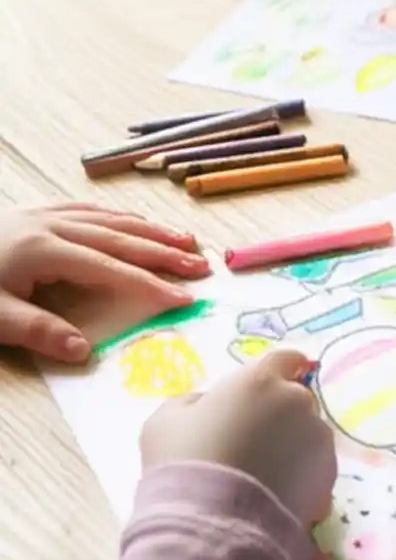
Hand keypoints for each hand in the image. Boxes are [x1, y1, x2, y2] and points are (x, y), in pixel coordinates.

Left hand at [0, 204, 208, 361]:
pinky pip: (84, 208)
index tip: (186, 298)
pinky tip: (130, 221)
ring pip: (107, 218)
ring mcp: (40, 214)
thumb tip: (84, 351)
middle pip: (119, 237)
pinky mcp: (30, 212)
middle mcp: (49, 225)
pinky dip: (115, 215)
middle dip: (164, 252)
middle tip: (203, 264)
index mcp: (42, 250)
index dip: (151, 285)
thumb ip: (38, 332)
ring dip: (149, 229)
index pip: (111, 270)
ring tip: (184, 239)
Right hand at [140, 349, 335, 523]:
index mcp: (260, 380)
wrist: (213, 521)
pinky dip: (302, 475)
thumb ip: (194, 402)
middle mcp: (297, 401)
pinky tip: (275, 494)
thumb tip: (209, 404)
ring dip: (293, 445)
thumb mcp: (166, 420)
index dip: (279, 369)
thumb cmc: (183, 462)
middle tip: (253, 441)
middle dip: (280, 413)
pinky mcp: (330, 473)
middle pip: (296, 398)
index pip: (285, 358)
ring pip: (309, 433)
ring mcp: (319, 438)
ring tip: (263, 475)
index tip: (272, 383)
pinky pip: (316, 466)